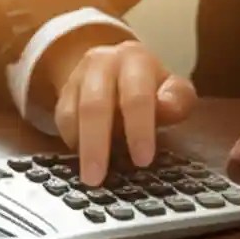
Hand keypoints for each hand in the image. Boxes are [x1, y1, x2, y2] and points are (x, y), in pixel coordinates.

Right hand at [48, 39, 196, 184]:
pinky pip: (62, 119)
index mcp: (135, 60)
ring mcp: (78, 76)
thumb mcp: (173, 89)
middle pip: (95, 105)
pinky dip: (71, 142)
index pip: (136, 95)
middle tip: (97, 178)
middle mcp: (103, 62)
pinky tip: (82, 160)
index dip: (139, 129)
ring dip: (81, 148)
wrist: (115, 68)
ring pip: (73, 113)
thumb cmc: (151, 87)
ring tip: (89, 177)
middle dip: (96, 145)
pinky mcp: (63, 93)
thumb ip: (177, 99)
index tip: (142, 160)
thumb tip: (167, 108)